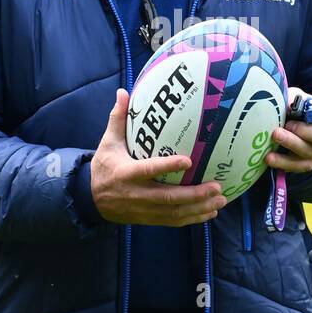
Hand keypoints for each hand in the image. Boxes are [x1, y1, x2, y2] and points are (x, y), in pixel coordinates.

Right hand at [91, 89, 227, 225]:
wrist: (91, 200)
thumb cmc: (104, 166)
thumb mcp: (107, 143)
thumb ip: (117, 118)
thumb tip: (123, 91)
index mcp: (125, 174)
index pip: (148, 170)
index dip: (167, 166)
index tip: (188, 160)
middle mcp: (136, 194)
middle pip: (167, 198)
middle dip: (194, 195)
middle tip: (216, 186)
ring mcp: (143, 209)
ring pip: (174, 213)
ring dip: (199, 208)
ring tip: (220, 199)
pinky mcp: (148, 219)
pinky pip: (173, 221)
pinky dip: (193, 218)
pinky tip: (210, 211)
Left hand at [265, 90, 311, 173]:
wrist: (277, 127)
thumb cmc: (288, 109)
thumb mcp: (290, 98)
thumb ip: (291, 99)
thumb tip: (288, 103)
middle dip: (306, 131)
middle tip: (288, 125)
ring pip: (309, 152)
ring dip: (291, 143)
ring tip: (274, 136)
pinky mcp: (305, 163)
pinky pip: (297, 166)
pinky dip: (282, 161)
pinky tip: (269, 156)